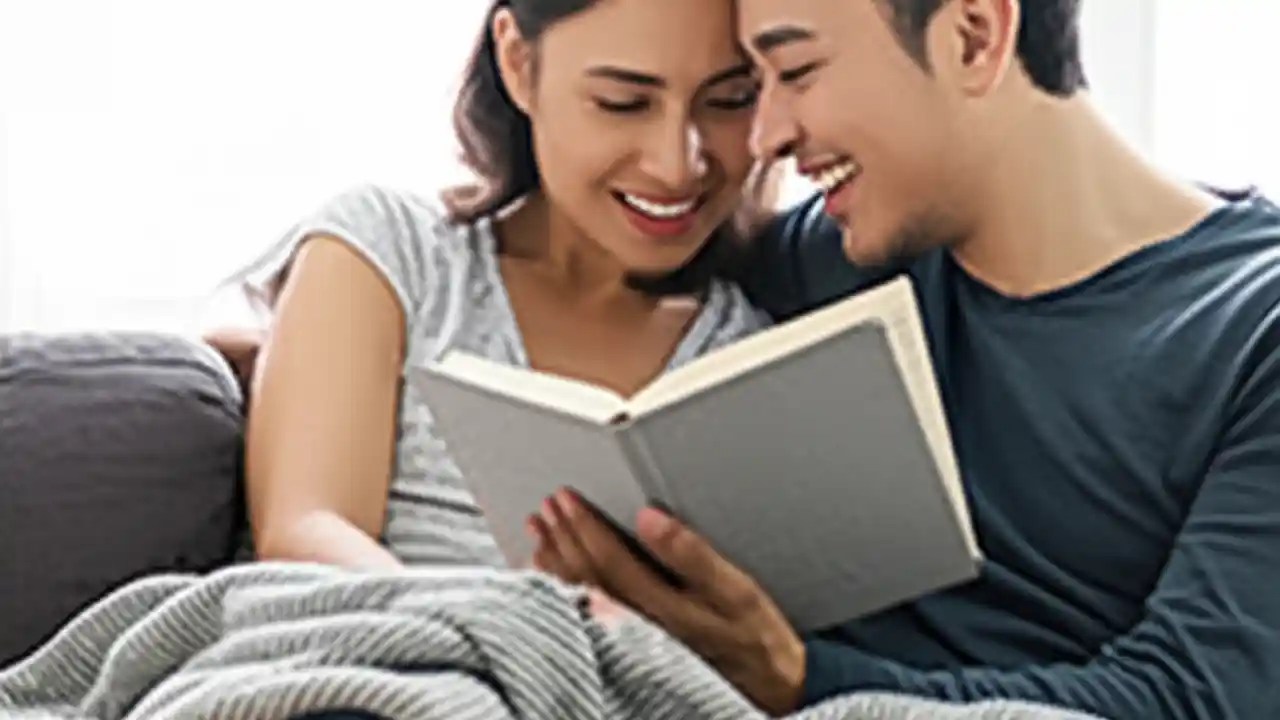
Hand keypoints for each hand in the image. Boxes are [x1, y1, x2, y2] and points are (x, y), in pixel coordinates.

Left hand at [529, 490, 805, 715]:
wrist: (771, 687)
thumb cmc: (755, 635)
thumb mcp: (737, 589)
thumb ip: (691, 553)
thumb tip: (649, 517)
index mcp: (665, 609)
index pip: (610, 560)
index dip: (586, 526)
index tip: (567, 498)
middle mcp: (640, 628)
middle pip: (588, 577)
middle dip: (564, 537)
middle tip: (547, 505)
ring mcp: (632, 643)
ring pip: (581, 598)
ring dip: (556, 562)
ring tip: (539, 531)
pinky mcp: (631, 651)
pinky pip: (585, 617)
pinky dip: (563, 590)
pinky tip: (552, 575)